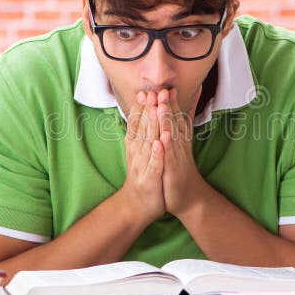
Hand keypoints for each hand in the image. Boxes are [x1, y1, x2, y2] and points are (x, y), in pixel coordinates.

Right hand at [120, 90, 165, 223]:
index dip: (141, 106)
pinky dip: (156, 153)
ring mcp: (143, 165)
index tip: (146, 89)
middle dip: (147, 109)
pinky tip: (159, 143)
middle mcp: (137, 153)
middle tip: (151, 91)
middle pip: (142, 128)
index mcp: (135, 145)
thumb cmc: (142, 175)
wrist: (137, 206)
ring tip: (155, 110)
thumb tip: (149, 110)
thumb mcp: (143, 151)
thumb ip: (144, 131)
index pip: (137, 122)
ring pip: (147, 142)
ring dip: (151, 126)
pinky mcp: (150, 179)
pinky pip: (154, 164)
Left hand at [158, 87, 209, 215]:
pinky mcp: (172, 171)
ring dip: (167, 121)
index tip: (169, 86)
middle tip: (165, 88)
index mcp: (179, 140)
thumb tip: (185, 110)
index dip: (173, 102)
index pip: (177, 118)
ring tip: (161, 106)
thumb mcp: (181, 148)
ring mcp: (176, 158)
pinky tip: (163, 138)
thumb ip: (182, 128)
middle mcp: (180, 147)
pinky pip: (169, 158)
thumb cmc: (180, 171)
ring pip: (172, 137)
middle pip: (175, 123)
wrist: (188, 198)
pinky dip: (166, 148)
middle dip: (169, 106)